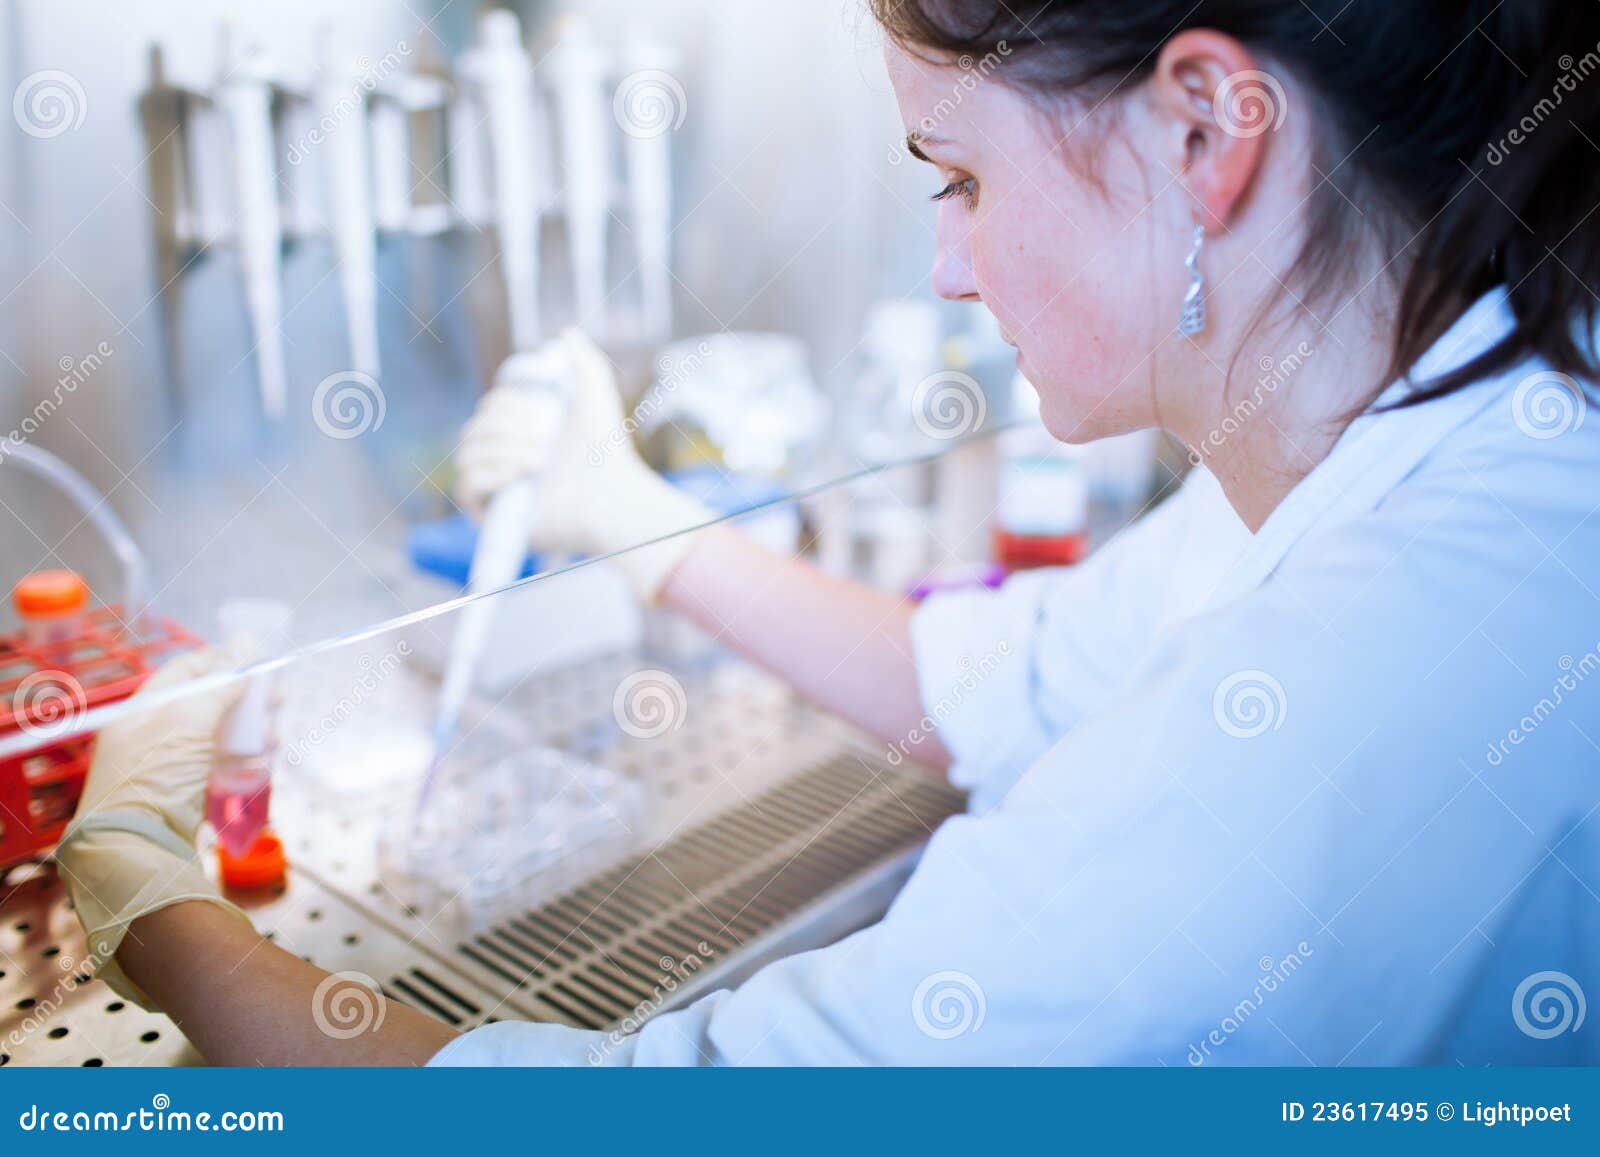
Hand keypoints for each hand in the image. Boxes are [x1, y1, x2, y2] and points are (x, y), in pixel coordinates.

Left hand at [54, 648, 251, 1006]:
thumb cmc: (156, 777)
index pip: (185, 672)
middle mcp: (149, 737)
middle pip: (205, 705)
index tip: (258, 656)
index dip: (223, 660)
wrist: (136, 851)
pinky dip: (239, 764)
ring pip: (215, 739)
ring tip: (275, 736)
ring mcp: (164, 769)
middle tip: (279, 698)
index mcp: (140, 711)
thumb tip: (243, 658)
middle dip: (245, 699)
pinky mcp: (180, 798)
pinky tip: (260, 766)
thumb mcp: (188, 722)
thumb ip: (218, 688)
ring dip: (249, 733)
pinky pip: (215, 771)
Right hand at [454, 327, 712, 601]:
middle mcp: (507, 461)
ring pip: (467, 453)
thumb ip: (584, 360)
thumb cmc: (607, 449)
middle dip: (508, 426)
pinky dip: (490, 474)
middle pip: (473, 428)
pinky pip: (466, 485)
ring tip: (541, 460)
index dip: (507, 404)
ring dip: (505, 449)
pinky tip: (521, 476)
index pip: (489, 409)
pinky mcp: (494, 516)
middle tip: (545, 436)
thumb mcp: (596, 394)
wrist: (612, 494)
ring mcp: (499, 490)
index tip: (542, 411)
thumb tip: (566, 333)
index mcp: (523, 433)